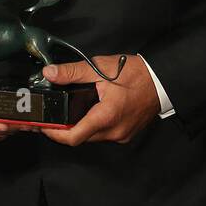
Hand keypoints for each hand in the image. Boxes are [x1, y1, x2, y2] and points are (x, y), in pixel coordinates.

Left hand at [40, 54, 160, 146]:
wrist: (163, 80)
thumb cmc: (136, 73)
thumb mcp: (102, 68)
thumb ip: (74, 72)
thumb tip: (49, 73)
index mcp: (105, 117)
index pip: (72, 137)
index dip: (53, 133)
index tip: (42, 124)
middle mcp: (113, 132)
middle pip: (80, 138)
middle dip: (65, 128)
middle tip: (55, 113)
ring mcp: (121, 135)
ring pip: (92, 137)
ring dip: (81, 126)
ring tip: (75, 108)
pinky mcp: (127, 134)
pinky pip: (104, 135)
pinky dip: (95, 126)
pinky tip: (95, 110)